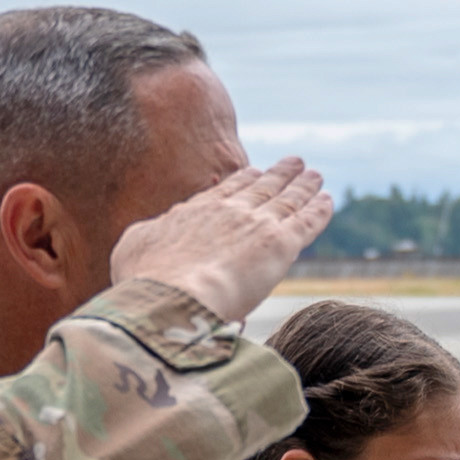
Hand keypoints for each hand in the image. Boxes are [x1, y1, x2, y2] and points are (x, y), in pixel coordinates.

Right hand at [110, 159, 334, 326]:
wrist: (172, 296)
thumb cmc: (144, 281)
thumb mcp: (131, 250)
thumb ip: (146, 238)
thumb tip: (150, 237)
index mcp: (194, 212)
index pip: (225, 192)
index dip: (242, 182)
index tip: (253, 173)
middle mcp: (229, 211)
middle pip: (260, 188)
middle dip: (278, 175)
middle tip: (293, 163)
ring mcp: (256, 225)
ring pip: (287, 199)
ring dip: (303, 186)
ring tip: (315, 175)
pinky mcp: (280, 244)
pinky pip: (306, 221)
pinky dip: (318, 210)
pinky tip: (328, 200)